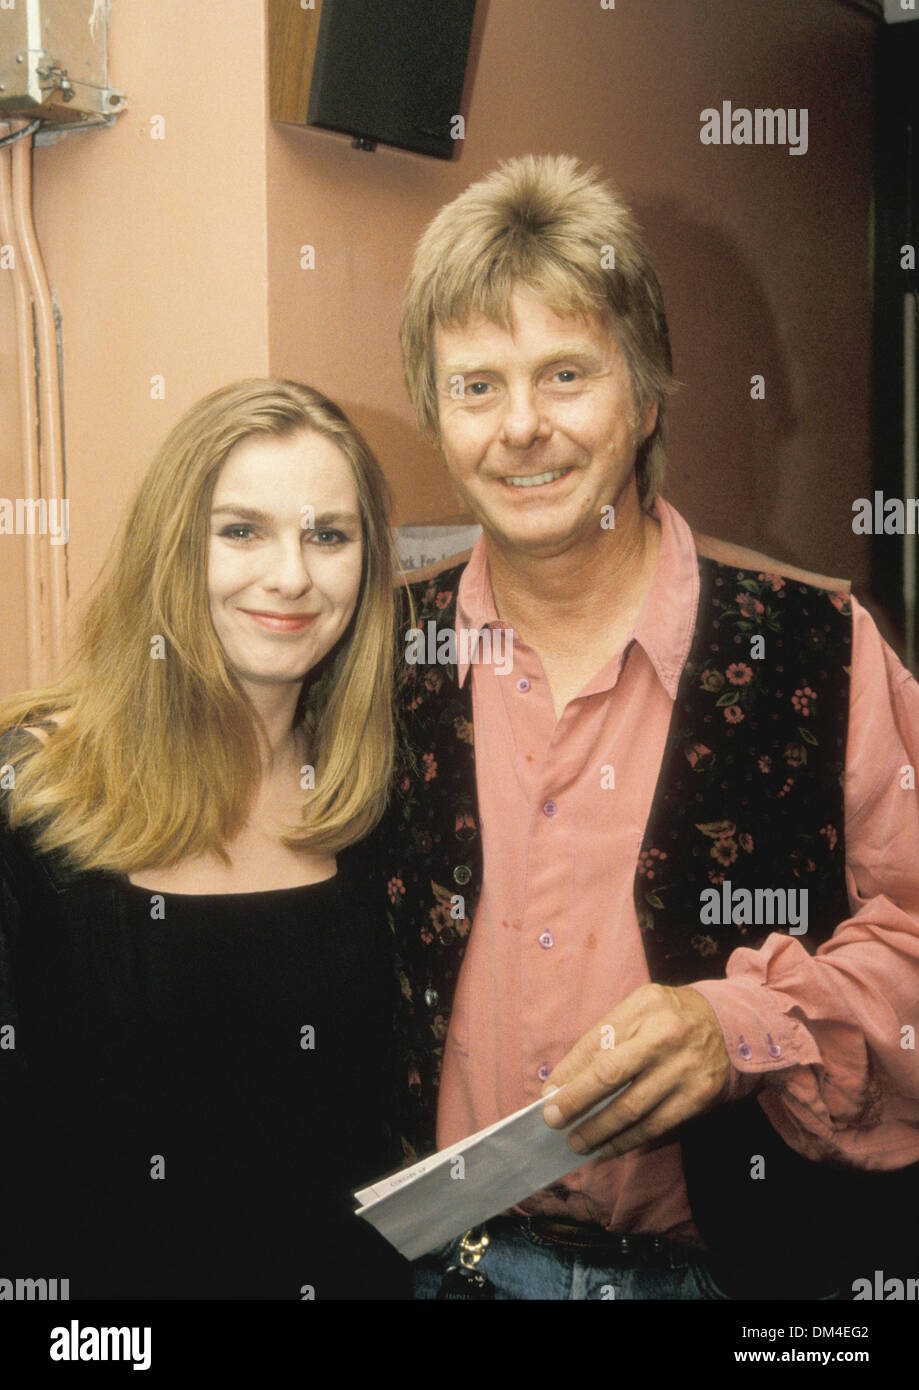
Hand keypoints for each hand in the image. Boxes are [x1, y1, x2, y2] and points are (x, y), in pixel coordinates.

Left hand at [541, 984, 732, 1159]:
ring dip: (599, 1130)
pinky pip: (655, 1125)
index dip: (568, 1072)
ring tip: (578, 1142)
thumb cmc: (674, 1019)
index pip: (596, 1043)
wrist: (736, 1027)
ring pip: (631, 1108)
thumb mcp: (642, 1011)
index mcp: (645, 1006)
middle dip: (576, 1101)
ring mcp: (685, 1067)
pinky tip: (608, 1147)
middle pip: (610, 1074)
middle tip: (553, 1121)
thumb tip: (564, 1081)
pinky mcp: (699, 1096)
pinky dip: (627, 1140)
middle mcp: (665, 1035)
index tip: (548, 1095)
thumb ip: (607, 1039)